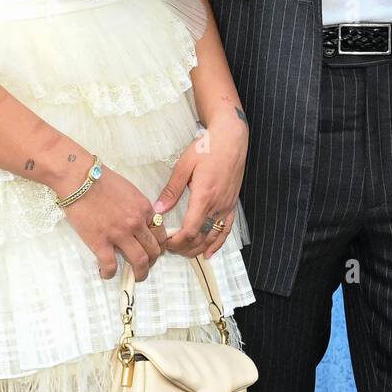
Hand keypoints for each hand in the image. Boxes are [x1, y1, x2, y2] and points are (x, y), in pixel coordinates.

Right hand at [54, 159, 168, 282]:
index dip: (159, 245)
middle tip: (146, 265)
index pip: (160, 233)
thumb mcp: (130, 190)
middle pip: (153, 250)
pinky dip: (110, 273)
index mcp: (144, 208)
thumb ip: (138, 207)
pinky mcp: (100, 242)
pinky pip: (111, 265)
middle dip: (152, 261)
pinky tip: (106, 273)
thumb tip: (141, 221)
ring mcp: (119, 234)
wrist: (79, 178)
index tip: (153, 250)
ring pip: (139, 261)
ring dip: (140, 273)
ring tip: (136, 277)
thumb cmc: (102, 179)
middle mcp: (136, 223)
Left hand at [153, 111, 247, 259]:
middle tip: (169, 248)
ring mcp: (226, 206)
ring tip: (184, 252)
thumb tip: (159, 208)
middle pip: (200, 237)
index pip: (190, 231)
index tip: (165, 243)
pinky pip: (226, 229)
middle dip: (184, 248)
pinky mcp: (232, 204)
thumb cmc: (207, 148)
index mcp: (204, 197)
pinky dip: (217, 243)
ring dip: (198, 248)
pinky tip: (209, 251)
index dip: (177, 242)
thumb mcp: (184, 165)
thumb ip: (172, 190)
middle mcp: (217, 205)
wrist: (231, 139)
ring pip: (212, 236)